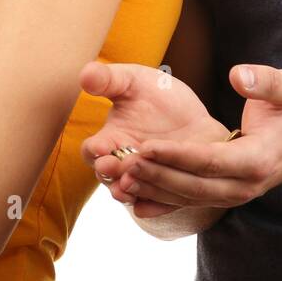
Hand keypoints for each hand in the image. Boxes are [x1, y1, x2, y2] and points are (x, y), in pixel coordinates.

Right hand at [78, 61, 230, 217]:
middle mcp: (124, 164)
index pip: (93, 151)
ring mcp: (145, 179)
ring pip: (132, 192)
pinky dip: (153, 206)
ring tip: (130, 185)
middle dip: (111, 173)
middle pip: (109, 176)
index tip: (100, 146)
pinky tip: (150, 205)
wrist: (196, 118)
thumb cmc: (159, 97)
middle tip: (115, 167)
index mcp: (110, 140)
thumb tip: (85, 73)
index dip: (95, 151)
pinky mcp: (169, 191)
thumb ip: (110, 80)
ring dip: (129, 190)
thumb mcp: (135, 82)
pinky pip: (159, 204)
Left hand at [127, 64, 281, 209]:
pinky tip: (132, 198)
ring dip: (153, 188)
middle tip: (124, 161)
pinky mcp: (220, 198)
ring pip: (186, 197)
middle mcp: (242, 186)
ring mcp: (231, 196)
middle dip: (157, 174)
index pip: (210, 161)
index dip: (177, 155)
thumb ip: (265, 81)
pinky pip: (186, 202)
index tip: (147, 144)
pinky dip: (160, 200)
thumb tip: (238, 75)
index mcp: (257, 160)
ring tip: (121, 174)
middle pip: (193, 186)